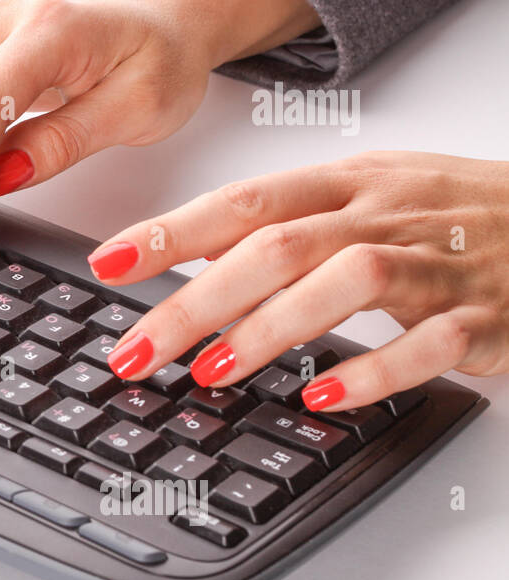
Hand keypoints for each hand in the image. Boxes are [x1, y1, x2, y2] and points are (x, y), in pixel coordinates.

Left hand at [89, 151, 508, 410]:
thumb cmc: (455, 213)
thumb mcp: (367, 196)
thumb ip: (288, 222)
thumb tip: (193, 253)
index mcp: (348, 183)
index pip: (243, 202)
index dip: (170, 232)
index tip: (109, 264)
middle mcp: (385, 213)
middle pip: (276, 246)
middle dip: (193, 299)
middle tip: (135, 349)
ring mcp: (438, 261)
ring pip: (346, 281)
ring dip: (269, 328)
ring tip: (210, 369)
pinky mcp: (485, 314)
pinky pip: (429, 341)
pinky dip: (374, 369)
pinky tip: (323, 395)